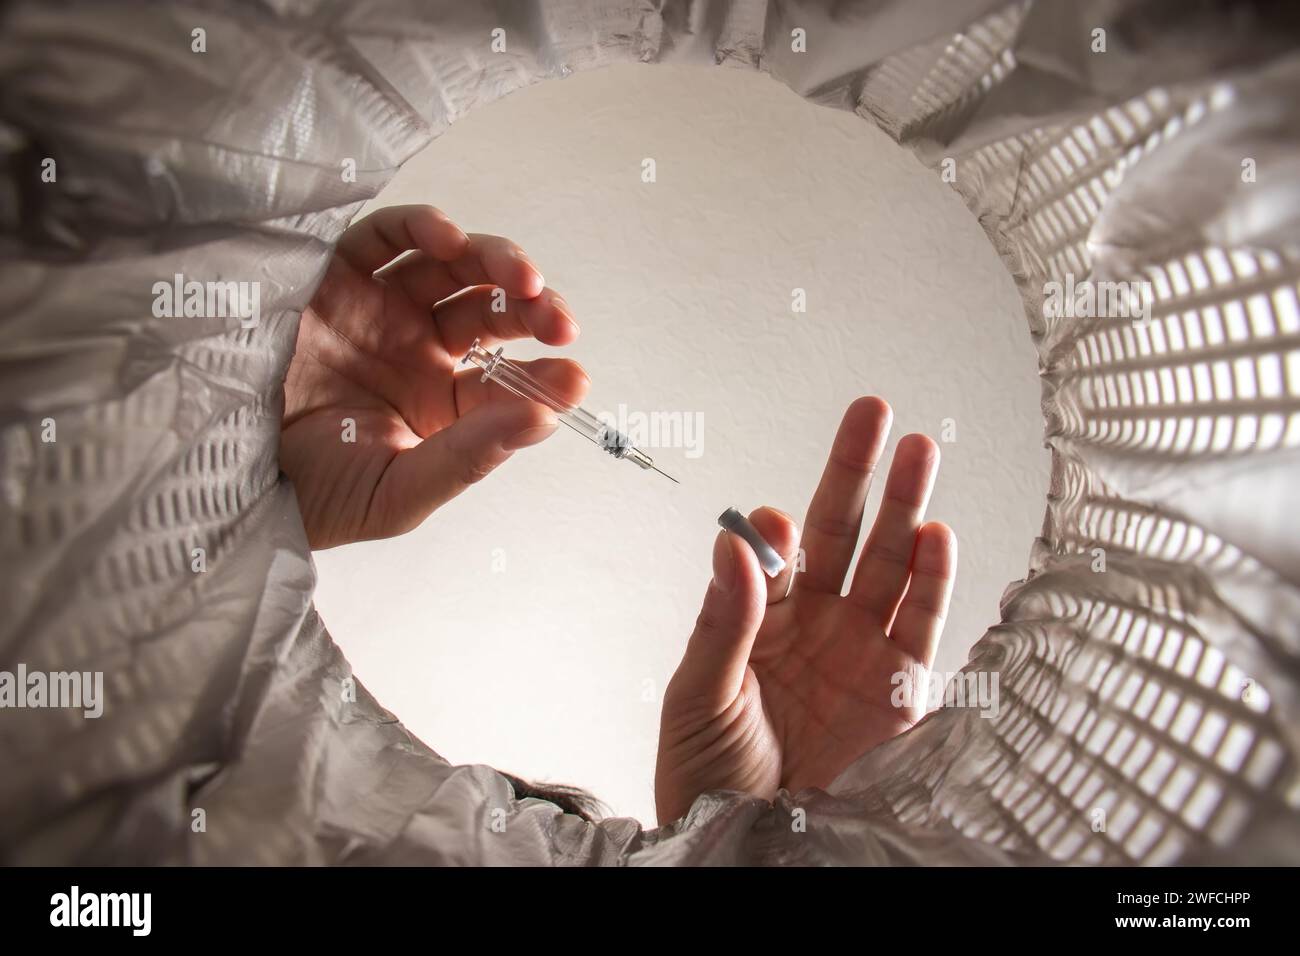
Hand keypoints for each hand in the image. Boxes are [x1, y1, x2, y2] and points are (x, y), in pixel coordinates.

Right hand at [281, 205, 588, 548]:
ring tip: (524, 282)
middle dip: (535, 312)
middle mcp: (418, 348)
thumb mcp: (394, 493)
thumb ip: (467, 459)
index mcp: (439, 403)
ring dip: (498, 265)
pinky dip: (423, 227)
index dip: (547, 376)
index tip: (574, 378)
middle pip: (494, 313)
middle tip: (560, 324)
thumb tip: (543, 420)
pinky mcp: (338, 271)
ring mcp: (381, 305)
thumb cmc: (306, 492)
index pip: (510, 381)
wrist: (212, 465)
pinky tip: (449, 239)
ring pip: (457, 267)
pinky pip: (391, 236)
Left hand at [654, 397, 956, 823]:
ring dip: (906, 506)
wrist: (748, 842)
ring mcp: (861, 649)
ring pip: (890, 563)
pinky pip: (921, 625)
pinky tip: (934, 534)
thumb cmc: (707, 770)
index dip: (778, 530)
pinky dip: (931, 580)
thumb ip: (724, 620)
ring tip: (921, 448)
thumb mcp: (699, 695)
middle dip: (859, 473)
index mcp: (760, 616)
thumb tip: (735, 540)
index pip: (776, 551)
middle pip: (843, 533)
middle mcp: (816, 621)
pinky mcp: (901, 688)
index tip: (779, 523)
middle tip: (874, 411)